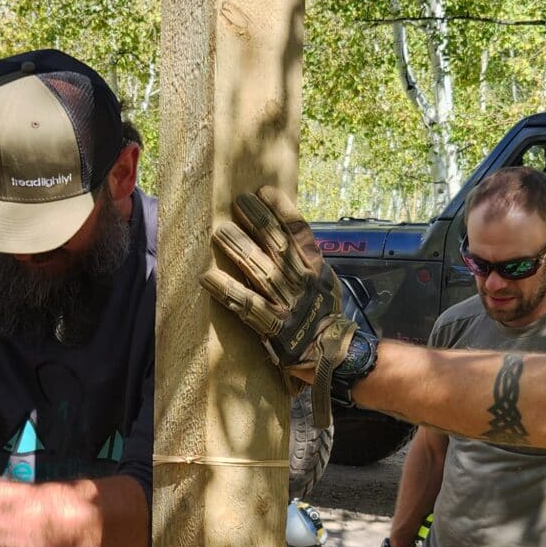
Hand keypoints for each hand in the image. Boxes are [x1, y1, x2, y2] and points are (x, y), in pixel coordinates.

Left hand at [204, 187, 377, 430]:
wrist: (337, 355)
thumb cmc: (323, 315)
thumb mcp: (324, 282)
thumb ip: (306, 260)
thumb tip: (282, 232)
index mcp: (316, 269)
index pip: (300, 233)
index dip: (282, 210)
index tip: (264, 191)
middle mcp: (302, 282)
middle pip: (278, 246)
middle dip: (257, 221)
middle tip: (238, 202)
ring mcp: (288, 304)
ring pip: (261, 271)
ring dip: (239, 250)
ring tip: (220, 232)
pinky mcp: (274, 327)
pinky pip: (247, 306)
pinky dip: (227, 291)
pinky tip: (208, 278)